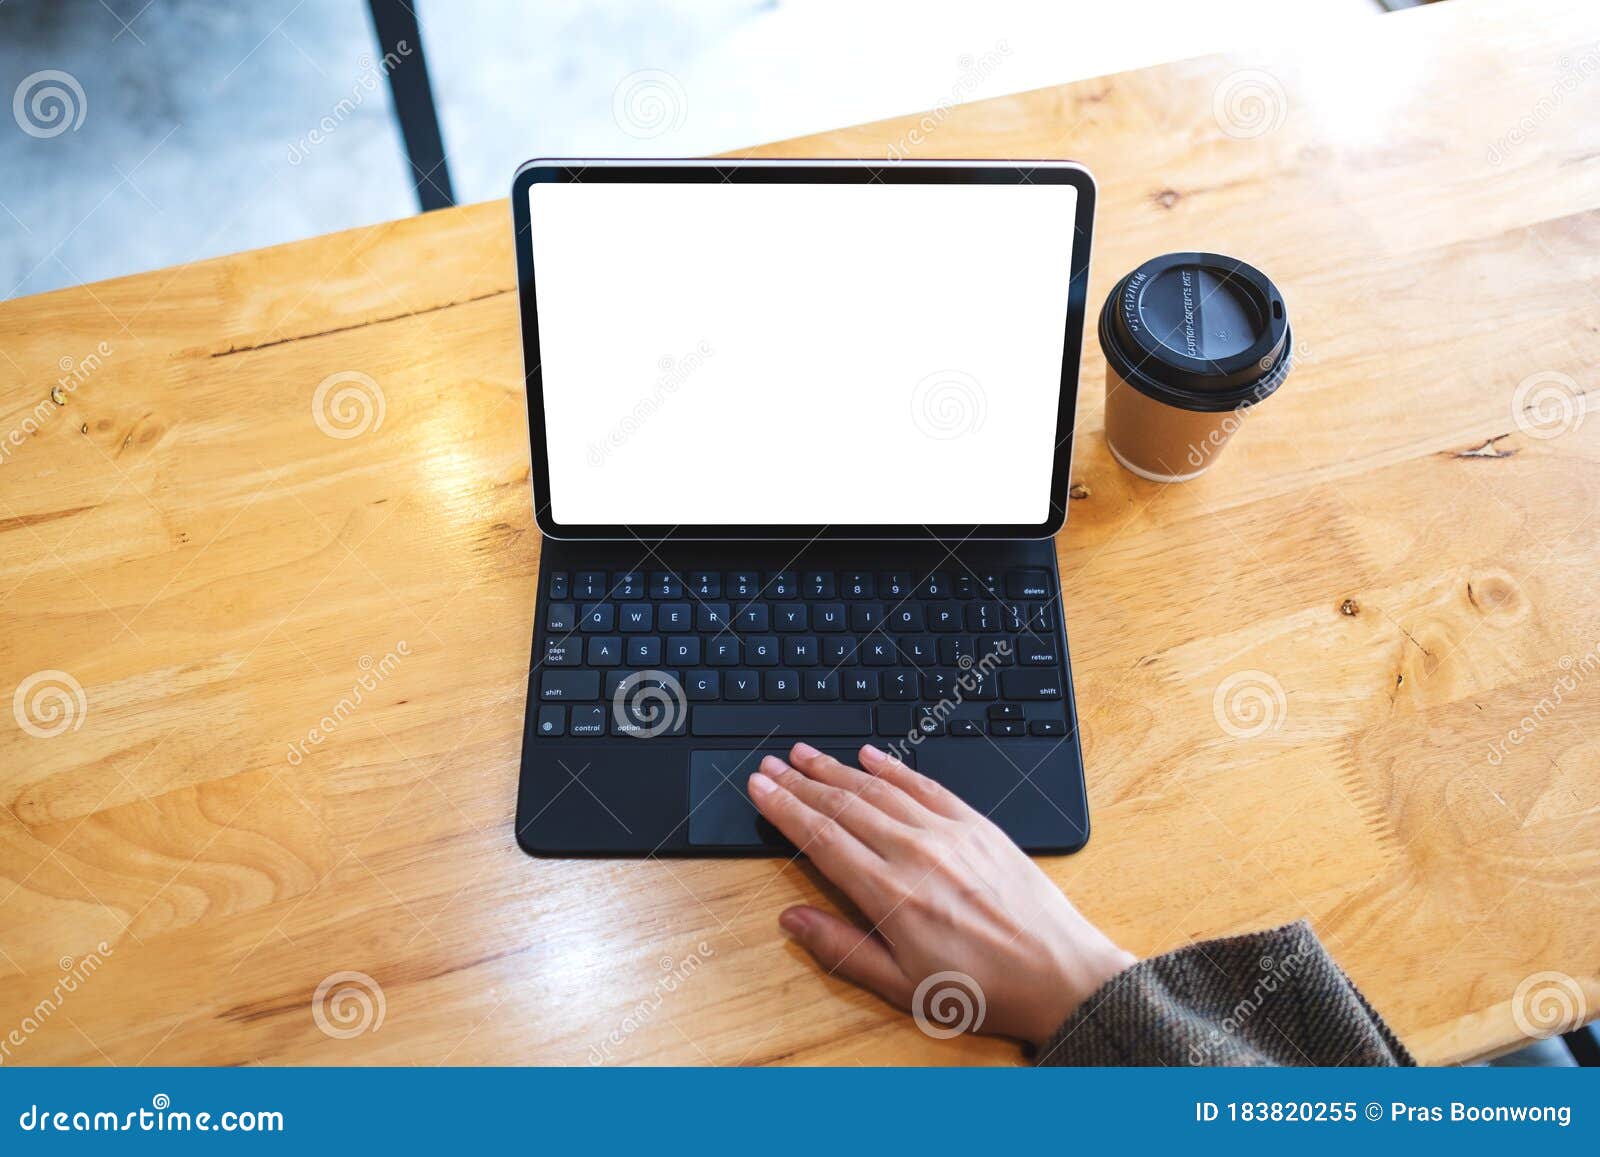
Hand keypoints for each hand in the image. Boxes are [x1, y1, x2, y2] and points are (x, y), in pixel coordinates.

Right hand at [747, 742, 1135, 1048]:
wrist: (1060, 974)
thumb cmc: (984, 989)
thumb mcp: (902, 987)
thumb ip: (842, 950)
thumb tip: (791, 919)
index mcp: (891, 896)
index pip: (821, 839)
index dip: (784, 810)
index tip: (759, 789)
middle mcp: (916, 854)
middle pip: (843, 805)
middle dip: (801, 782)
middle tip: (771, 765)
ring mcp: (949, 834)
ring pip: (879, 789)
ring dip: (837, 768)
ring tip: (806, 754)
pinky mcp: (978, 825)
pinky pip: (927, 785)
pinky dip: (894, 767)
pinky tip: (870, 755)